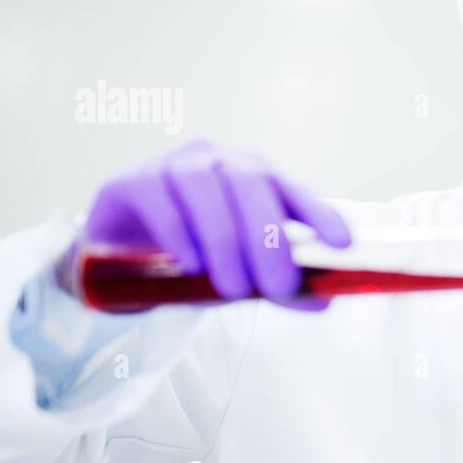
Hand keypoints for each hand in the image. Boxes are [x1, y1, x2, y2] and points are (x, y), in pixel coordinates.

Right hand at [80, 140, 350, 306]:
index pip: (292, 189)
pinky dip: (180, 234)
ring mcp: (172, 165)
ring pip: (205, 189)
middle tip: (278, 287)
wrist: (119, 262)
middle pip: (250, 184)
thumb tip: (323, 301)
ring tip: (233, 289)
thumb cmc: (191, 259)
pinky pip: (160, 200)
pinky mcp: (130, 182)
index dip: (319, 214)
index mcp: (252, 176)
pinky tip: (191, 264)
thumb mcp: (241, 274)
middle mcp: (217, 161)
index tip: (343, 244)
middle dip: (269, 239)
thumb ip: (278, 284)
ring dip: (225, 242)